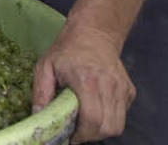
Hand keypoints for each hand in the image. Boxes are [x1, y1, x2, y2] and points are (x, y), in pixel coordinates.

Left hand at [32, 21, 134, 142]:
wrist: (94, 33)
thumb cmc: (67, 50)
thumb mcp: (45, 66)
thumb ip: (41, 92)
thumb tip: (38, 116)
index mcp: (87, 80)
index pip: (92, 119)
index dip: (82, 134)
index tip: (70, 136)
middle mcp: (109, 86)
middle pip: (108, 127)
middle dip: (91, 136)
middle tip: (77, 132)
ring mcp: (122, 88)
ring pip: (118, 125)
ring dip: (101, 130)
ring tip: (86, 123)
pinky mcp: (129, 90)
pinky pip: (122, 115)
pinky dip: (110, 119)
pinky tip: (96, 110)